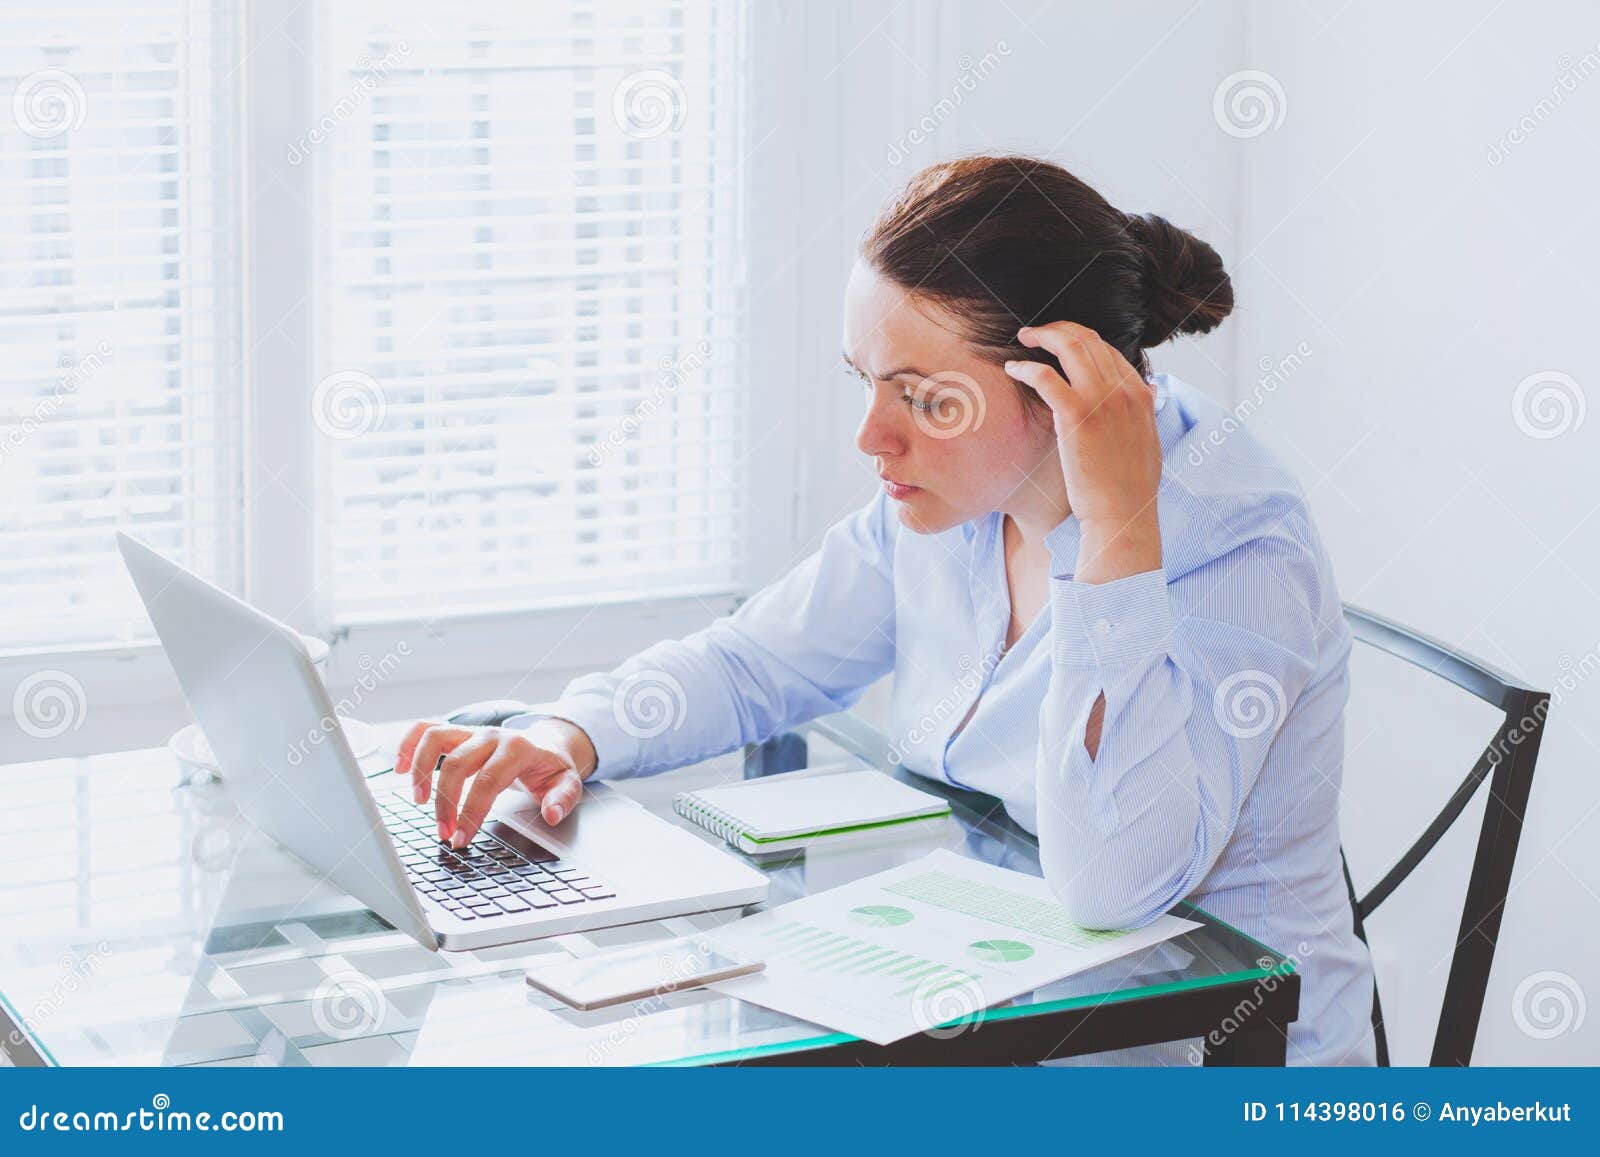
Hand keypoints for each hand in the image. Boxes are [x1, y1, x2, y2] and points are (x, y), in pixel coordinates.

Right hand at [393, 718, 595, 846]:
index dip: (470, 812)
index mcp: (518, 748)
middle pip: (456, 764)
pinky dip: (407, 745)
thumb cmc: (552, 768)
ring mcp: (473, 732)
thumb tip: (550, 814)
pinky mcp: (459, 733)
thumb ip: (562, 799)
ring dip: (420, 770)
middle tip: (444, 833)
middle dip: (446, 804)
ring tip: (418, 802)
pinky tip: (398, 768)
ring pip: (434, 738)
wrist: (549, 744)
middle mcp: (492, 735)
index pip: (487, 781)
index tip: (460, 838)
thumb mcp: (568, 784)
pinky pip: (426, 729)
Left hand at [1003, 322, 1162, 583]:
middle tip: (1036, 333)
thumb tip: (1150, 392)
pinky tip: (1012, 369)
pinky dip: (1026, 367)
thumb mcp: (1148, 441)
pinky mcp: (1077, 416)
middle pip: (1089, 339)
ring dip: (1043, 336)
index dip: (1080, 339)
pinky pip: (1046, 376)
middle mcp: (1124, 390)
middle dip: (1059, 329)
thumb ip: (1146, 412)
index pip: (1108, 349)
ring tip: (1024, 338)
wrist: (1122, 514)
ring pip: (1070, 347)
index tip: (1059, 342)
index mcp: (1140, 394)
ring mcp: (1102, 400)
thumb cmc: (1130, 488)